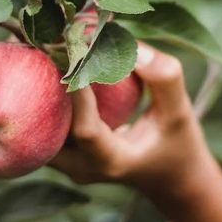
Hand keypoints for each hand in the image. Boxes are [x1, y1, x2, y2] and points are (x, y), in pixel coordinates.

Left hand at [50, 43, 221, 221]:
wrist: (172, 178)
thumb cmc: (178, 143)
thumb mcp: (181, 111)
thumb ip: (163, 78)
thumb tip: (133, 45)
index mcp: (113, 162)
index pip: (86, 130)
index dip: (78, 93)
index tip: (75, 53)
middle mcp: (83, 169)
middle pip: (49, 129)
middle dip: (45, 87)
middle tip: (49, 43)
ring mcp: (69, 165)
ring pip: (40, 127)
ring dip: (41, 90)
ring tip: (46, 49)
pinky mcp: (65, 154)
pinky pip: (47, 124)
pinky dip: (49, 95)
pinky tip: (53, 63)